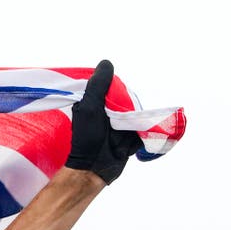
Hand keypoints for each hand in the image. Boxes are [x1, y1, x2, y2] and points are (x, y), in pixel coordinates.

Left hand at [65, 60, 140, 184]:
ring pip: (137, 113)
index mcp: (97, 101)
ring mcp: (120, 124)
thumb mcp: (89, 107)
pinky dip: (140, 132)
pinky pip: (143, 128)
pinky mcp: (130, 136)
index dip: (118, 93)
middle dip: (127, 109)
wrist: (94, 167)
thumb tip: (106, 62)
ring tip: (121, 134)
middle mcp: (109, 111)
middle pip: (129, 99)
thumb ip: (97, 85)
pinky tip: (130, 139)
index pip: (116, 87)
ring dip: (133, 122)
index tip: (113, 104)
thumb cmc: (87, 137)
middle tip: (116, 123)